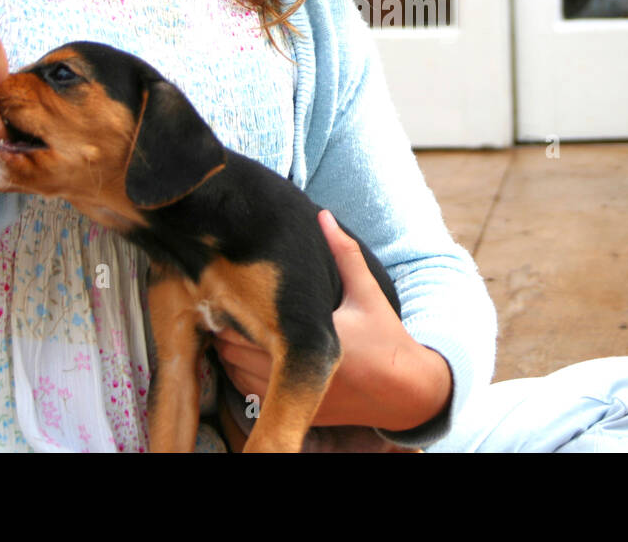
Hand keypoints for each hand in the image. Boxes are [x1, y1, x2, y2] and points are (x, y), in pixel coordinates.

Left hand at [214, 209, 452, 430]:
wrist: (405, 391)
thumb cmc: (386, 337)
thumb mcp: (367, 293)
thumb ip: (344, 253)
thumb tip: (323, 215)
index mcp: (315, 336)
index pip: (252, 324)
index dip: (234, 306)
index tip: (231, 289)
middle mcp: (302, 369)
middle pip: (236, 350)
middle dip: (227, 327)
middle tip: (223, 305)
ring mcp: (298, 395)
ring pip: (237, 374)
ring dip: (229, 353)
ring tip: (229, 328)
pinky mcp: (297, 411)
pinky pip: (251, 395)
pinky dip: (240, 376)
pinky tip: (244, 357)